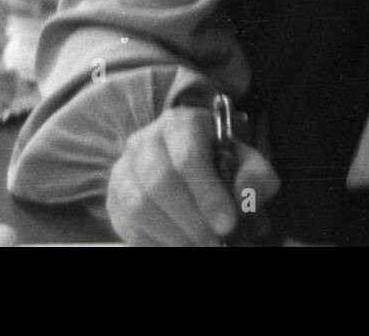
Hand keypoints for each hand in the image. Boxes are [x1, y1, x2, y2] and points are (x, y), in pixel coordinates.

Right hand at [107, 105, 280, 245]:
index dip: (208, 193)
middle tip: (215, 242)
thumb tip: (247, 196)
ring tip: (200, 245)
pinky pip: (128, 225)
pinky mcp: (113, 198)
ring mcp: (124, 169)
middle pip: (160, 182)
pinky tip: (181, 245)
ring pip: (139, 206)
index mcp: (181, 123)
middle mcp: (145, 141)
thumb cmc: (219, 162)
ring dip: (174, 234)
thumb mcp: (244, 161)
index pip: (188, 156)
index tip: (228, 224)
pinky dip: (157, 242)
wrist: (186, 164)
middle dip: (192, 219)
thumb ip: (254, 175)